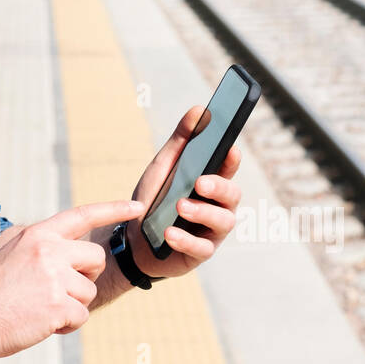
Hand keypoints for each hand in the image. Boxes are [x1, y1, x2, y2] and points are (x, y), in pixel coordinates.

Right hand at [0, 199, 143, 358]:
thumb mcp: (7, 249)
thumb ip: (34, 239)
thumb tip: (58, 237)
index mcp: (38, 235)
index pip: (82, 215)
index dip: (113, 209)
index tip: (138, 208)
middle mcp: (48, 250)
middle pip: (96, 258)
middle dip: (86, 277)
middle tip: (61, 289)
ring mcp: (53, 277)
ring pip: (89, 291)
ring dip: (72, 305)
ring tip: (43, 308)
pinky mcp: (57, 304)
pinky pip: (82, 315)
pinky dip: (67, 325)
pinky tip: (44, 322)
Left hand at [125, 105, 242, 279]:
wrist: (132, 239)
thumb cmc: (154, 198)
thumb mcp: (164, 166)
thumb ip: (182, 141)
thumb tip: (199, 109)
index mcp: (211, 183)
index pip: (228, 169)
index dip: (232, 160)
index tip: (230, 148)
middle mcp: (217, 207)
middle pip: (232, 195)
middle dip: (219, 187)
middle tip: (200, 182)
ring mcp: (211, 232)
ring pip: (223, 222)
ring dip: (202, 213)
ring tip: (180, 207)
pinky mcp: (200, 253)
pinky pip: (201, 248)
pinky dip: (185, 240)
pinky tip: (169, 233)